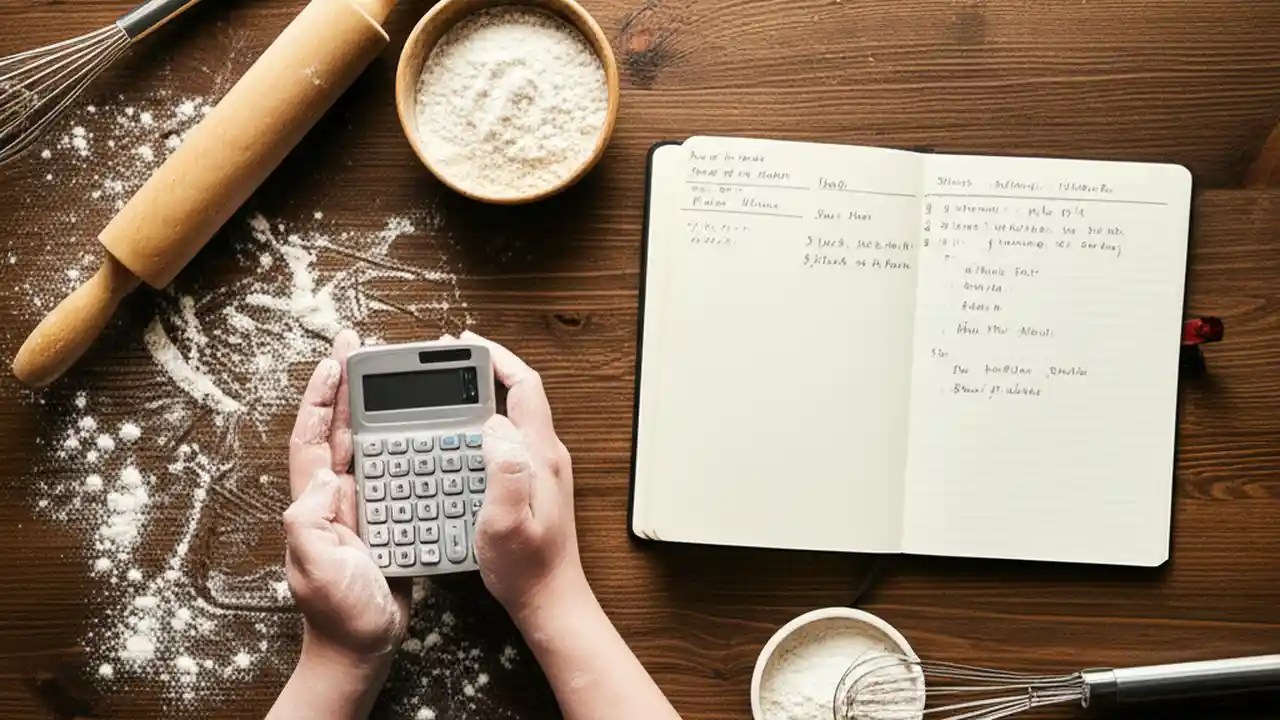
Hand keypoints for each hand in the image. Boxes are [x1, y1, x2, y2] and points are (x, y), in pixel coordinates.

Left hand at [283, 330, 408, 664]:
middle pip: (338, 431)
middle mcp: (334, 499)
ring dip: (370, 411)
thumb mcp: (317, 569)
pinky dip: (399, 447)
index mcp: (315, 503)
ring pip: (364, 447)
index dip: (319, 398)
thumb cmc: (338, 615)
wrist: (361, 651)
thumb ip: (310, 522)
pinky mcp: (384, 522)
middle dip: (344, 388)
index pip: (312, 439)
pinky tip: (414, 431)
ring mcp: (358, 510)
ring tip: (385, 377)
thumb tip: (325, 475)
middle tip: (360, 349)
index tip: (334, 360)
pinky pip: (391, 473)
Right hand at [464, 331, 587, 621]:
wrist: (549, 599)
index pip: (525, 387)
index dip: (497, 357)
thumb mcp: (508, 521)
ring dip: (481, 397)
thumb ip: (504, 471)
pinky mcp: (532, 483)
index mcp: (540, 455)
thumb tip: (495, 424)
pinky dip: (481, 426)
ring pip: (511, 415)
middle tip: (447, 363)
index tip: (466, 342)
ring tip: (445, 391)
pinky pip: (507, 440)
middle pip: (518, 394)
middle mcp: (545, 454)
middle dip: (484, 371)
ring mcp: (540, 468)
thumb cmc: (528, 567)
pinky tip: (457, 436)